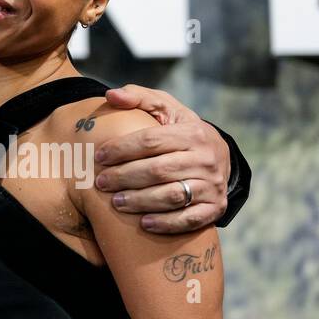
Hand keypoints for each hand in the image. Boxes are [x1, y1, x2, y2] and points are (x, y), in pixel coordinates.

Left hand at [92, 84, 230, 233]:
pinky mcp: (216, 207)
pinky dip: (166, 223)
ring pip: (173, 196)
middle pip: (158, 170)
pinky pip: (190, 219)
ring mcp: (213, 185)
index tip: (99, 157)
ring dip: (141, 201)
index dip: (122, 149)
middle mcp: (206, 159)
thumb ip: (137, 97)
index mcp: (192, 132)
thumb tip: (110, 95)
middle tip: (101, 183)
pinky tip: (144, 223)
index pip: (150, 141)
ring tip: (116, 202)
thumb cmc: (180, 129)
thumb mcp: (164, 107)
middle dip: (125, 177)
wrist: (219, 155)